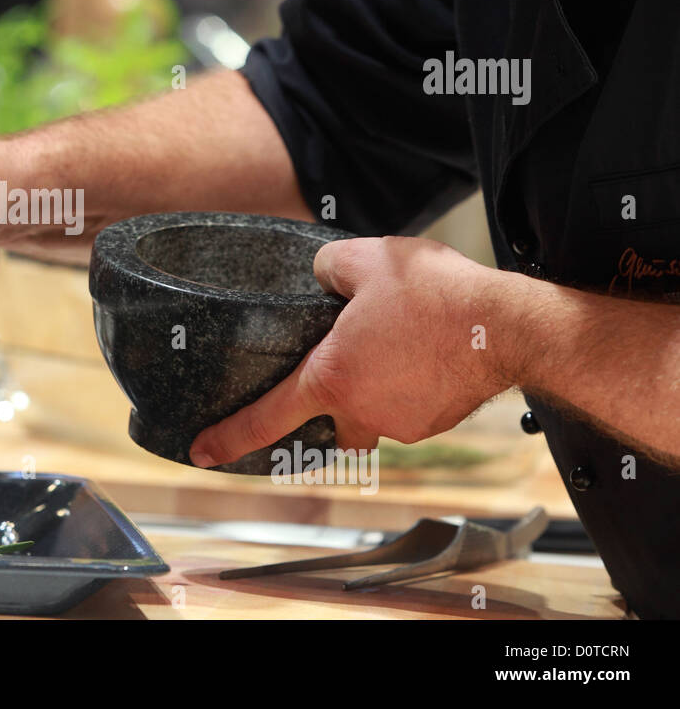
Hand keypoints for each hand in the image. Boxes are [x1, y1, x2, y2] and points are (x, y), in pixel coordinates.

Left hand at [189, 236, 514, 466]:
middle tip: (336, 374)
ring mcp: (403, 423)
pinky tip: (421, 353)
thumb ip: (327, 268)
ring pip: (371, 415)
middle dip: (323, 407)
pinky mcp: (436, 421)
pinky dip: (407, 387)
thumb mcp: (366, 259)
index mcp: (331, 379)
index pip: (266, 418)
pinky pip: (408, 410)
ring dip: (371, 389)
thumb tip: (321, 275)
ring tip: (392, 347)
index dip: (229, 437)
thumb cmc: (435, 295)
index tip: (202, 452)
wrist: (508, 325)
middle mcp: (363, 411)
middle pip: (326, 424)